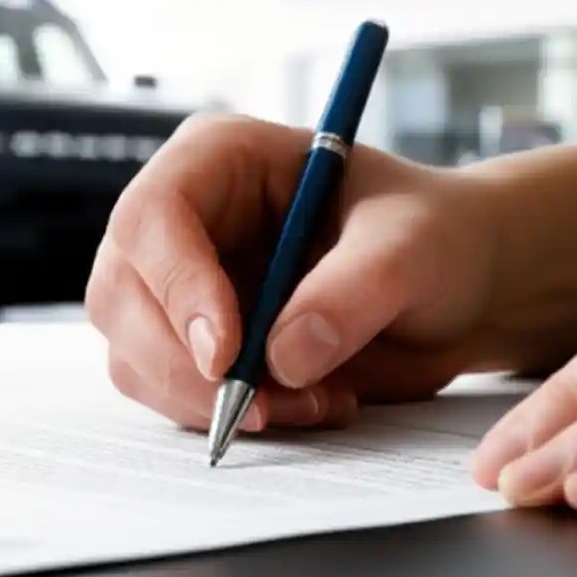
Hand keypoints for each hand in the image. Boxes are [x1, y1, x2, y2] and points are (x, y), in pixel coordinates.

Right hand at [85, 114, 498, 432]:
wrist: (454, 290)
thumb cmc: (433, 237)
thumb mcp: (414, 246)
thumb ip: (353, 290)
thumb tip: (281, 358)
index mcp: (220, 159)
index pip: (153, 216)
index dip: (176, 285)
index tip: (226, 353)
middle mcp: (182, 220)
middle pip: (121, 293)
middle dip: (183, 365)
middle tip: (259, 407)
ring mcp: (175, 285)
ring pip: (133, 354)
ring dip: (208, 400)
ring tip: (312, 402)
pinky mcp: (188, 344)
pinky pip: (168, 393)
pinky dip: (223, 417)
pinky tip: (299, 405)